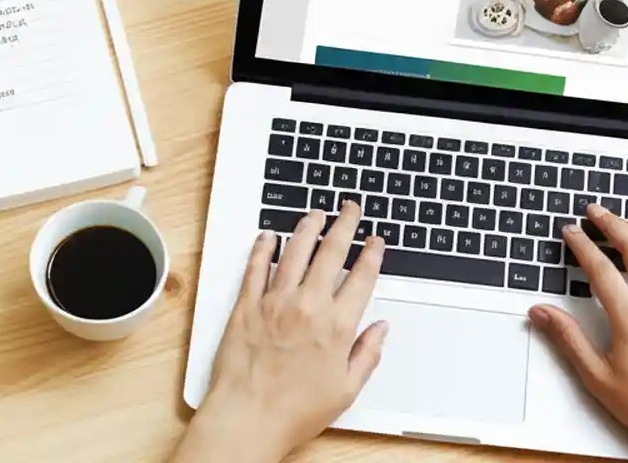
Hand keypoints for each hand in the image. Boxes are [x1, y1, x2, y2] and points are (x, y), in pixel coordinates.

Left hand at [170, 201, 386, 462]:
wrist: (248, 418)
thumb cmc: (294, 412)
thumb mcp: (346, 390)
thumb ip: (367, 354)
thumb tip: (380, 330)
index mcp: (337, 326)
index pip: (361, 277)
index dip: (372, 254)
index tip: (375, 241)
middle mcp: (308, 307)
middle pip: (331, 252)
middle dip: (345, 224)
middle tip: (350, 208)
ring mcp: (275, 302)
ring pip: (295, 251)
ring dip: (308, 227)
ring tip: (315, 213)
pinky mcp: (247, 306)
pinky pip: (256, 267)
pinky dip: (264, 248)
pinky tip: (269, 236)